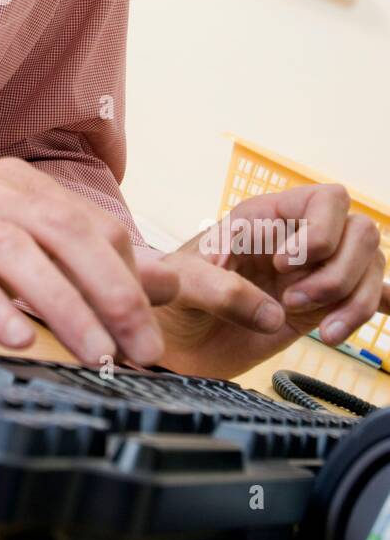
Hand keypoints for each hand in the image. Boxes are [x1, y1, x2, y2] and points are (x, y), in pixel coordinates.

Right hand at [0, 156, 177, 365]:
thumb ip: (65, 260)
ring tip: (94, 354)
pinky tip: (16, 341)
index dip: (129, 277)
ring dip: (63, 306)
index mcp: (14, 184)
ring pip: (18, 254)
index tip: (150, 331)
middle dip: (113, 292)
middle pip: (65, 233)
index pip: (89, 224)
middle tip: (141, 348)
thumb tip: (153, 282)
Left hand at [153, 184, 389, 378]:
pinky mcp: (322, 308)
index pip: (328, 199)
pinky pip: (369, 299)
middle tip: (294, 301)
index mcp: (267, 216)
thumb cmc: (171, 296)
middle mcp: (298, 239)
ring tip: (322, 334)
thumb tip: (275, 312)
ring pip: (370, 267)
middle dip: (339, 271)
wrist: (172, 339)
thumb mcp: (181, 283)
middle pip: (361, 232)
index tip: (282, 267)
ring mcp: (314, 273)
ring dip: (355, 301)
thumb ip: (220, 288)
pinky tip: (355, 322)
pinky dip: (374, 310)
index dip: (320, 232)